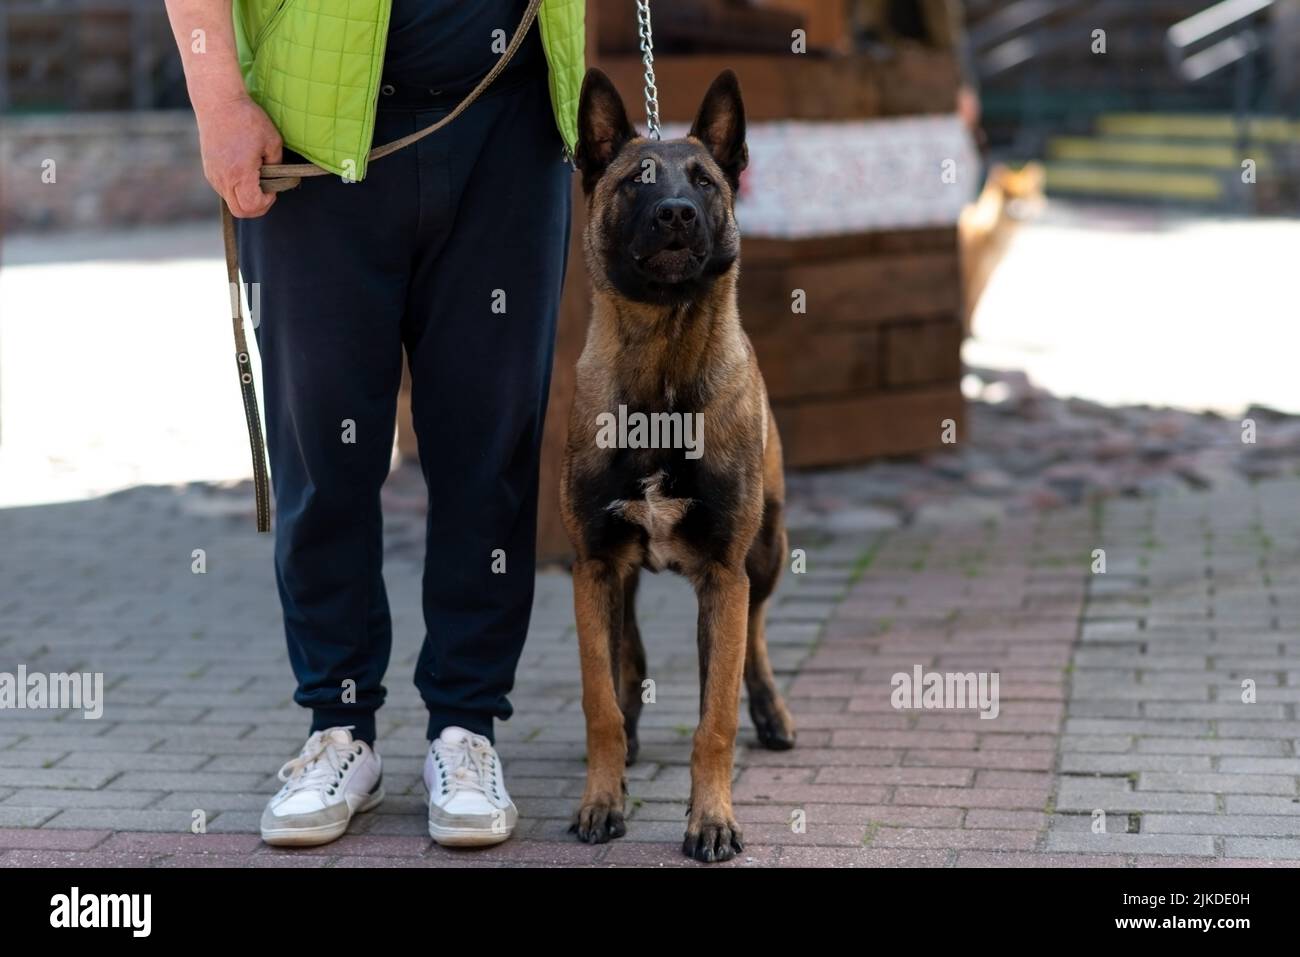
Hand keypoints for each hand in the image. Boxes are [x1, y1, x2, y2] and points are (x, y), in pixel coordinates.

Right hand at [195, 93, 282, 217]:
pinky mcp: (208, 169)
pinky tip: (244, 170)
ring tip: (255, 176)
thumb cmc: (247, 119)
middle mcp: (223, 178)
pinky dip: (236, 188)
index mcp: (239, 173)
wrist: (218, 101)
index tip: (273, 189)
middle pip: (240, 211)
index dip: (267, 203)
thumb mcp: (272, 142)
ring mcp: (213, 174)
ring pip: (231, 201)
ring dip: (245, 197)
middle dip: (257, 206)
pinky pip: (224, 189)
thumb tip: (274, 179)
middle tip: (267, 191)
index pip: (252, 206)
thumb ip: (276, 165)